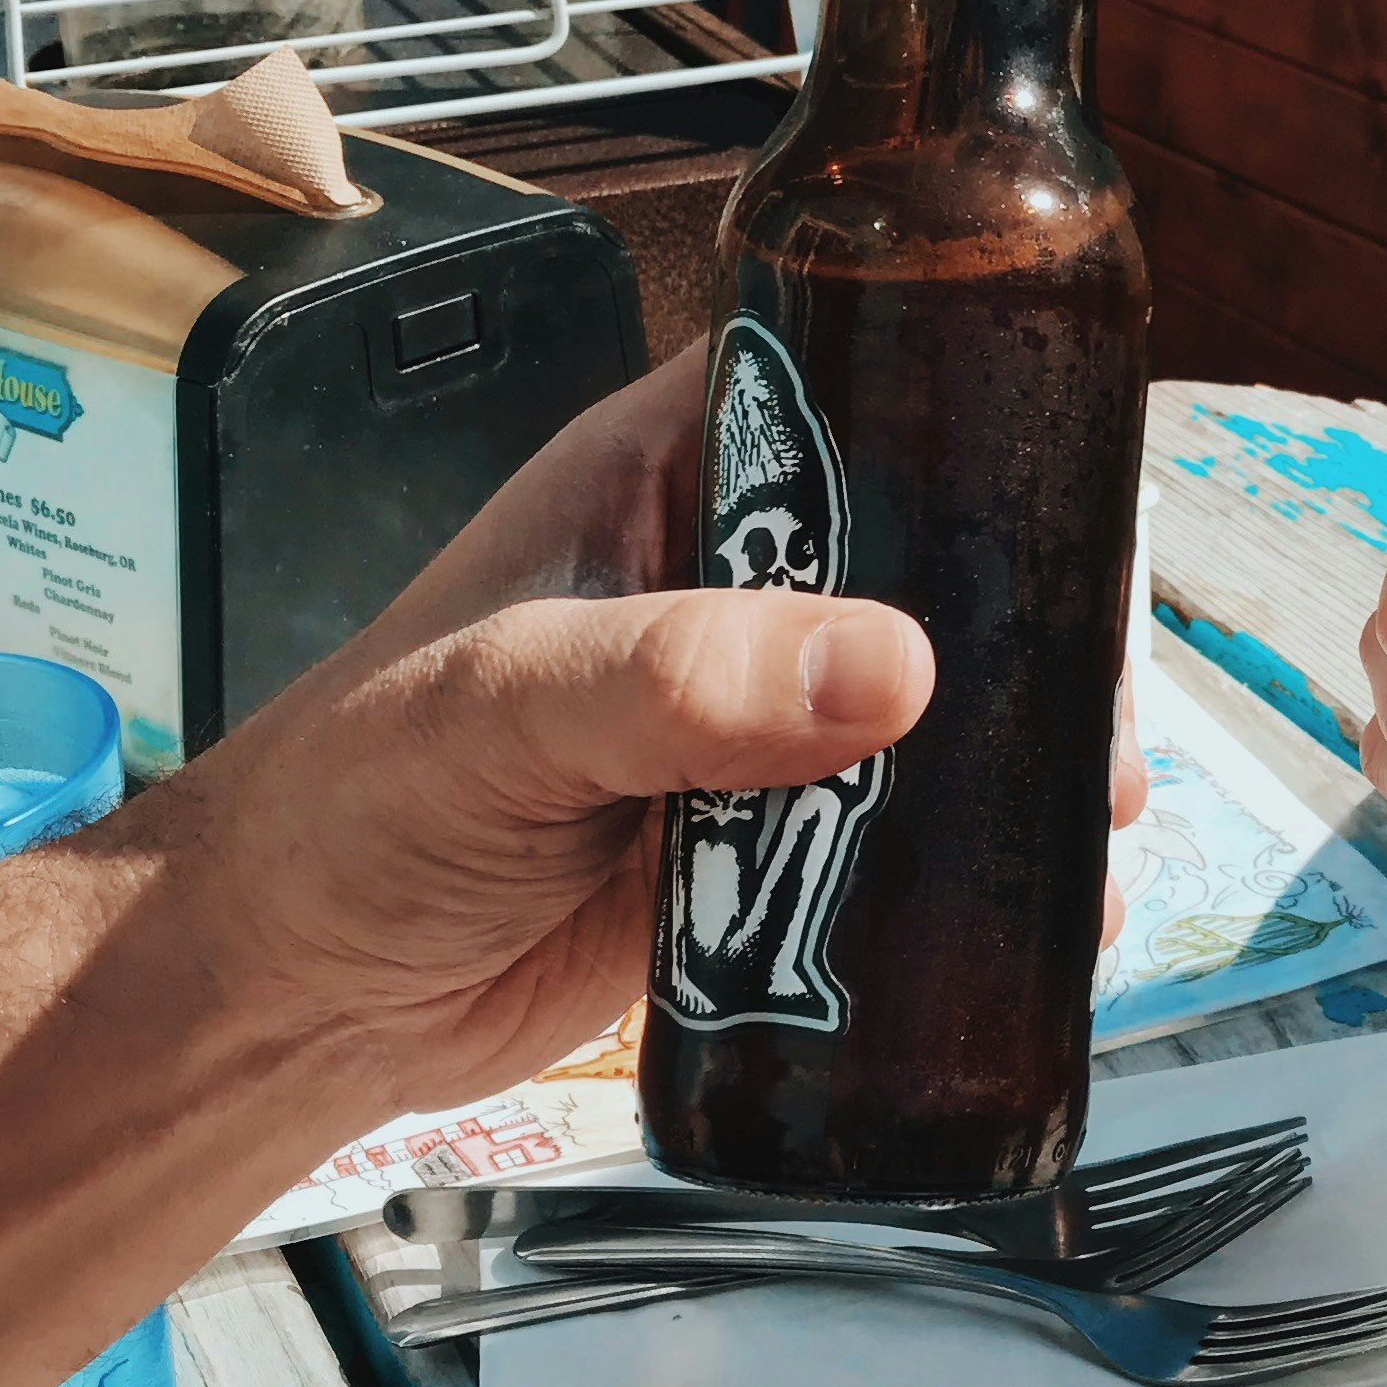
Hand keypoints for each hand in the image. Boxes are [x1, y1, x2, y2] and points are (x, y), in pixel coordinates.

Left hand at [338, 347, 1142, 997]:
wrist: (289, 998)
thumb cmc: (344, 807)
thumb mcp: (506, 707)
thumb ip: (681, 678)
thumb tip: (889, 668)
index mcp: (660, 476)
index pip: (844, 388)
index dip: (964, 406)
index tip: (1069, 484)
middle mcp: (725, 579)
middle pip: (927, 554)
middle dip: (1031, 613)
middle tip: (1097, 699)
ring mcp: (752, 713)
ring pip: (934, 695)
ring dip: (1023, 742)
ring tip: (1092, 807)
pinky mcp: (769, 837)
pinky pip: (904, 826)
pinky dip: (978, 853)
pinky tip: (1042, 892)